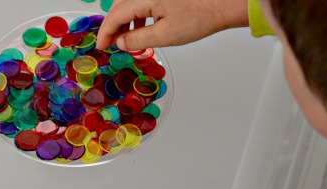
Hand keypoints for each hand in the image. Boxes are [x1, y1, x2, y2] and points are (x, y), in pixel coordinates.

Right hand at [96, 0, 248, 50]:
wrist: (224, 3)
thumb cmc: (201, 16)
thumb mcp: (165, 35)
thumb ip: (137, 39)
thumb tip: (121, 42)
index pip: (115, 15)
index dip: (105, 33)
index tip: (102, 46)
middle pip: (119, 5)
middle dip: (113, 26)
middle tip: (111, 43)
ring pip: (129, 2)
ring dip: (124, 20)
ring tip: (127, 38)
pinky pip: (141, 0)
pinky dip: (136, 14)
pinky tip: (141, 27)